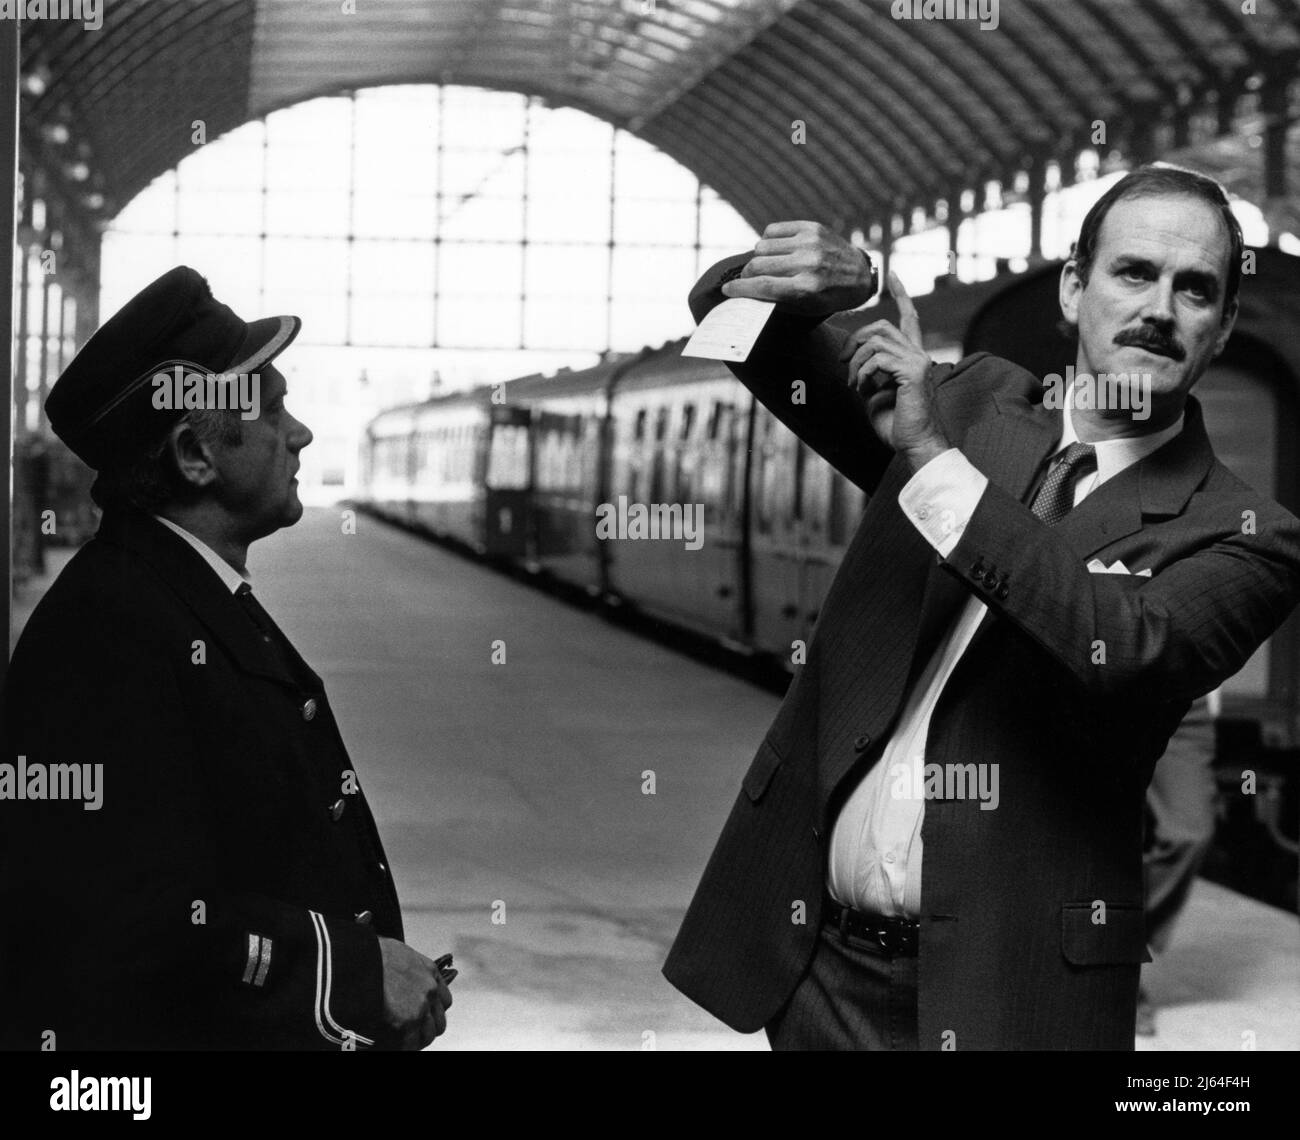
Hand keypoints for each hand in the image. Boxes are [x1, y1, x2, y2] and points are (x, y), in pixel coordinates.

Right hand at [378, 935, 453, 1049]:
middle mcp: (430, 991)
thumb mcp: (400, 952)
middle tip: (411, 1032)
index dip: (433, 1011)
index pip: (444, 1001)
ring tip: (401, 1039)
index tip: (423, 1016)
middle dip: (426, 1028)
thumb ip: (410, 969)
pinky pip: (410, 1044)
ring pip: (428, 1035)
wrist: (360, 958)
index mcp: (430, 972)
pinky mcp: (405, 1023)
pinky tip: (391, 1044)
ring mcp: (420, 1008)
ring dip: (415, 1039)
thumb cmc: (373, 952)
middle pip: (439, 1022)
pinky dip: (403, 1046)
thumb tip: (403, 980)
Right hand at [720, 221, 875, 315]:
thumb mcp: (805, 308)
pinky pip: (772, 230)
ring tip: (766, 265)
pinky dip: (768, 241)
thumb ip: (776, 300)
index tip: (727, 290)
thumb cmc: (829, 296)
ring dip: (758, 257)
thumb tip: (745, 294)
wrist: (860, 274)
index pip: (762, 287)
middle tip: (748, 280)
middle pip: (757, 265)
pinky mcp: (811, 227)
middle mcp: (807, 263)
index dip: (740, 289)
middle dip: (747, 275)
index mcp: (806, 289)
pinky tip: (776, 250)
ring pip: (761, 246)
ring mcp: (809, 243)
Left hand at [840, 270, 948, 467]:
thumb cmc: (897, 426)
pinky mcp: (913, 371)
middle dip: (854, 340)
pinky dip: (861, 374)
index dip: (901, 294)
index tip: (891, 275)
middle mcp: (918, 354)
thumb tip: (852, 364)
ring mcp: (918, 361)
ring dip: (855, 364)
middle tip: (842, 362)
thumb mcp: (875, 395)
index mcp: (912, 358)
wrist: (916, 446)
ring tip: (854, 385)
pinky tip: (862, 390)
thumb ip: (868, 374)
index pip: (909, 318)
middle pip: (881, 326)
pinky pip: (876, 360)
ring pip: (875, 342)